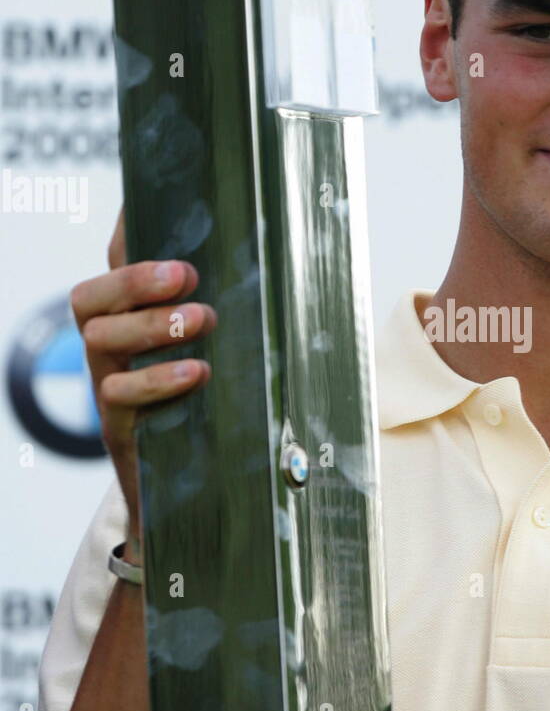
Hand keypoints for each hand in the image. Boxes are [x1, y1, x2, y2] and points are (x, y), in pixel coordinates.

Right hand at [70, 204, 216, 533]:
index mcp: (134, 320)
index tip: (155, 212)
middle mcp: (111, 349)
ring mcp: (109, 388)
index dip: (128, 237)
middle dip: (133, 278)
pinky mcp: (120, 430)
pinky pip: (119, 398)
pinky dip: (157, 380)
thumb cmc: (224, 411)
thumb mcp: (233, 355)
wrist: (201, 498)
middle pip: (90, 298)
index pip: (114, 266)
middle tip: (187, 274)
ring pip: (99, 341)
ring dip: (150, 325)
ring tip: (200, 320)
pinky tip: (196, 373)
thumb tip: (298, 259)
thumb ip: (243, 315)